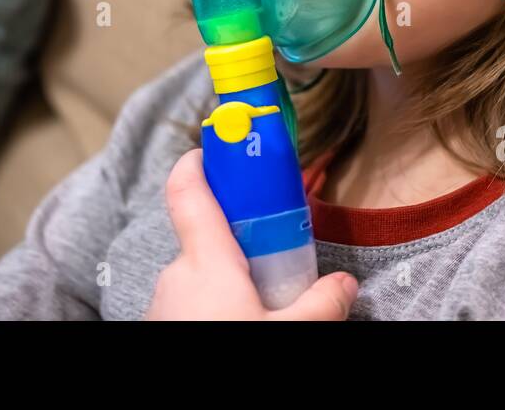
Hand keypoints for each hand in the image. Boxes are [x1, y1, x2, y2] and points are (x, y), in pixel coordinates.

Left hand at [145, 149, 358, 319]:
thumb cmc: (238, 354)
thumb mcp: (292, 333)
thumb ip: (322, 303)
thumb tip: (346, 284)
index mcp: (206, 260)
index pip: (188, 189)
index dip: (199, 161)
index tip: (218, 149)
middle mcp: (175, 275)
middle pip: (205, 240)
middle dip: (239, 247)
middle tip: (277, 262)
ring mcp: (161, 306)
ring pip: (197, 279)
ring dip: (227, 286)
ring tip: (264, 311)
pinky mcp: (158, 330)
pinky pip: (188, 308)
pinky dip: (212, 312)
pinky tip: (239, 329)